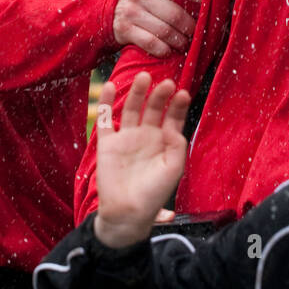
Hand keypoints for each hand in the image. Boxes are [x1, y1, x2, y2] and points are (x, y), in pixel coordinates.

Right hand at [93, 73, 191, 248]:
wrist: (127, 212)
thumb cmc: (153, 194)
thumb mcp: (173, 169)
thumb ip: (177, 145)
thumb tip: (173, 126)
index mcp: (162, 143)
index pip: (172, 119)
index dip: (177, 106)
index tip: (183, 93)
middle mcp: (145, 137)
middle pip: (152, 109)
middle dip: (159, 95)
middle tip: (166, 82)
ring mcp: (125, 138)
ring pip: (131, 109)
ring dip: (137, 93)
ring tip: (144, 76)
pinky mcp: (107, 143)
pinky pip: (105, 119)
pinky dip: (106, 103)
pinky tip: (111, 86)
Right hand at [112, 0, 200, 56]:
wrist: (108, 11)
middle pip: (173, 13)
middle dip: (189, 27)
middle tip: (195, 32)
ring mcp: (131, 13)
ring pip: (164, 31)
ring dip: (179, 41)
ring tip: (185, 43)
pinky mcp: (125, 30)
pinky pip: (151, 43)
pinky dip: (164, 49)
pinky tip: (169, 50)